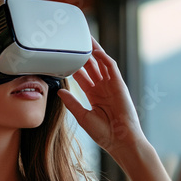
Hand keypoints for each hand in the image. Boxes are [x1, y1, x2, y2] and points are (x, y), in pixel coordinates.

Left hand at [59, 39, 145, 160]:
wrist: (120, 141)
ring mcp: (112, 86)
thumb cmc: (104, 133)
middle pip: (92, 66)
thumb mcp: (82, 116)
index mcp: (94, 96)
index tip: (65, 57)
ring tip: (85, 39)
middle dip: (84, 53)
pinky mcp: (120, 85)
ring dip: (94, 51)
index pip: (82, 76)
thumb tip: (60, 91)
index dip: (75, 66)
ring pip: (102, 63)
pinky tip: (95, 51)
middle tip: (75, 41)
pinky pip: (111, 67)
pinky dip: (104, 58)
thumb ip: (72, 102)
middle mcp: (103, 89)